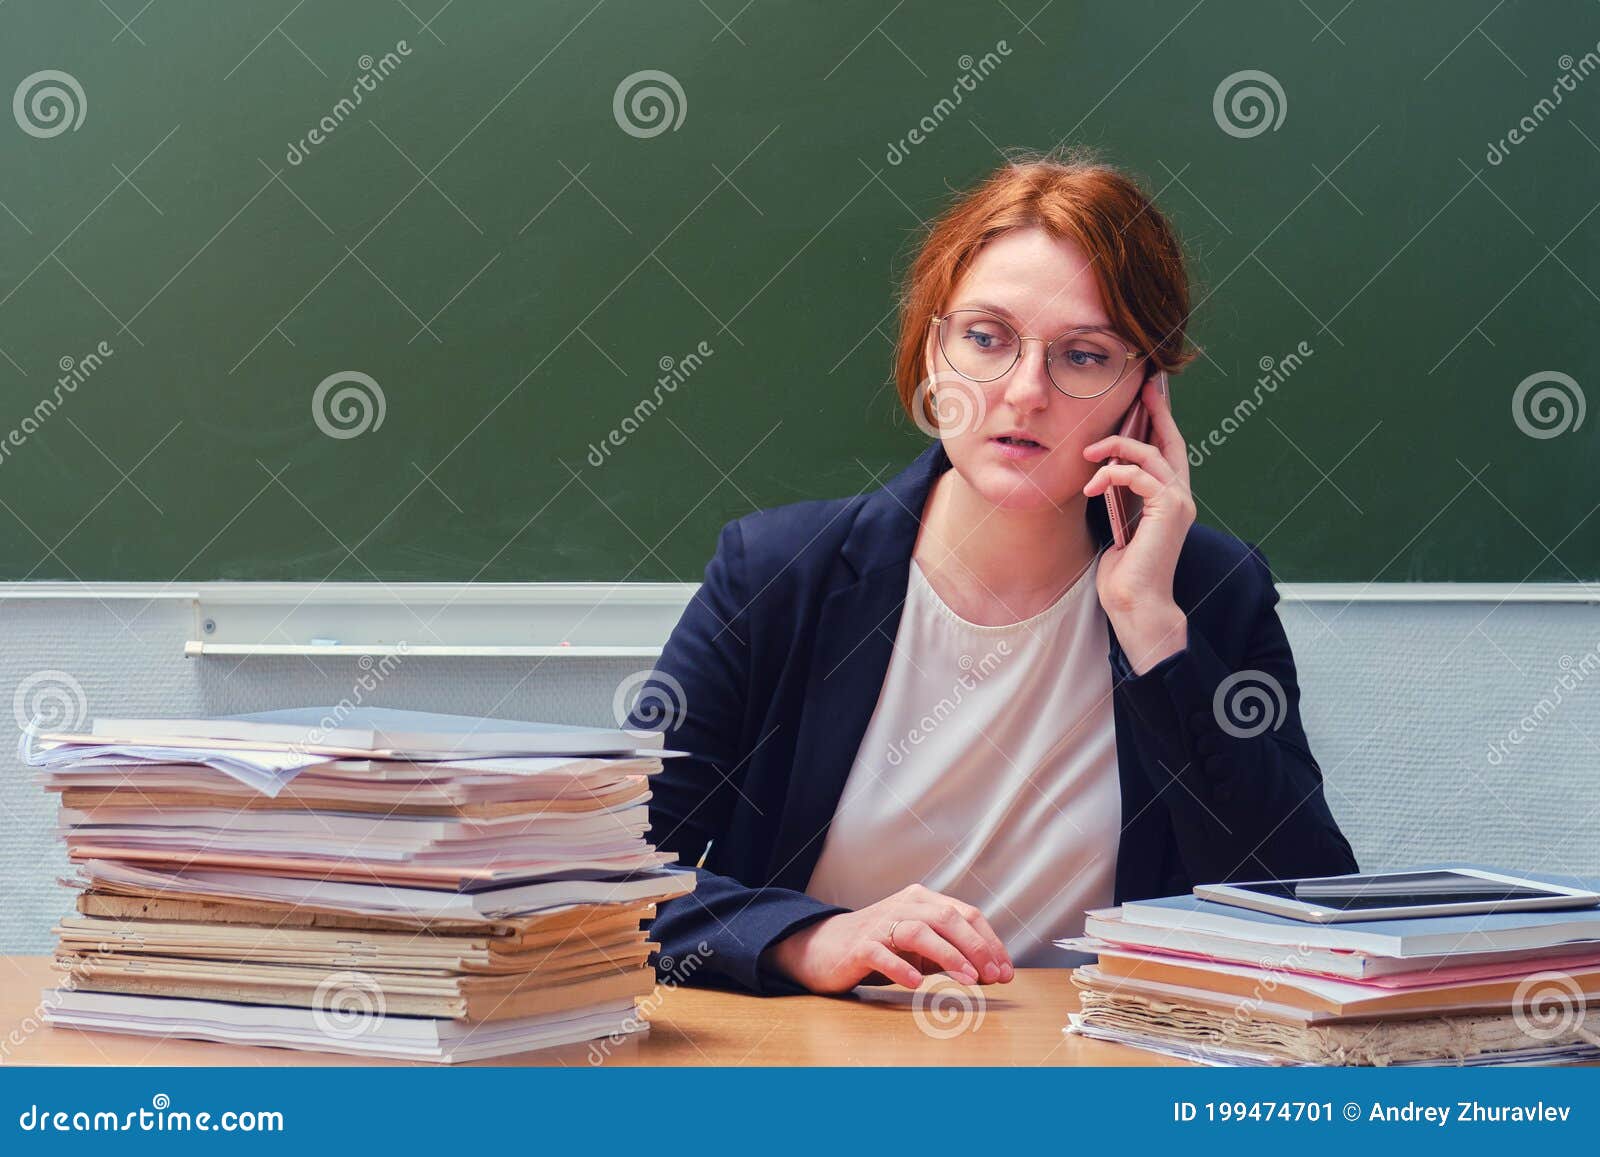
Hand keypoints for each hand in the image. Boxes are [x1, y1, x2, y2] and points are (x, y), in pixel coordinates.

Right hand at [760, 883, 1013, 994]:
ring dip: (948, 955)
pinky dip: (901, 967)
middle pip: (946, 918)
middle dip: (976, 947)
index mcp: (922, 900)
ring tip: (967, 979)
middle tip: (993, 976)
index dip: (990, 942)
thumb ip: (951, 955)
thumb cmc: (880, 948)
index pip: (966, 914)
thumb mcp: (919, 950)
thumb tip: (992, 972)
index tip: (1006, 971)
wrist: (823, 948)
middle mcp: (903, 905)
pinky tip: (916, 984)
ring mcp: (880, 924)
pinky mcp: (859, 946)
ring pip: (919, 931)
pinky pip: (882, 953)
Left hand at [1083, 371, 1193, 671]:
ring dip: (1116, 447)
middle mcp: (1180, 496)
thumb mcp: (1117, 524)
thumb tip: (1101, 472)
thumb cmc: (1122, 572)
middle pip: (1170, 440)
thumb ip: (1119, 496)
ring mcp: (1179, 502)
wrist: (1134, 604)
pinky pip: (1141, 474)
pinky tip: (1093, 484)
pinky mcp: (1169, 510)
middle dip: (1156, 410)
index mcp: (1169, 498)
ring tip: (1088, 453)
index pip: (1168, 449)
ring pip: (1151, 453)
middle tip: (1141, 387)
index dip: (1159, 420)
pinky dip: (1114, 472)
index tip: (1147, 394)